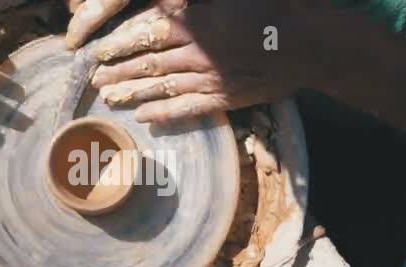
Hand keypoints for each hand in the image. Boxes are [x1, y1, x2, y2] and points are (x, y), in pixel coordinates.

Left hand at [75, 0, 317, 122]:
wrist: (311, 45)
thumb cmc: (274, 6)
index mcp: (198, 20)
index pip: (147, 28)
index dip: (118, 39)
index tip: (97, 46)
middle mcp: (198, 50)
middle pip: (148, 59)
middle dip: (117, 66)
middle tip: (94, 73)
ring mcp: (210, 77)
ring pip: (162, 85)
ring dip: (132, 91)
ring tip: (108, 96)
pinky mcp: (224, 97)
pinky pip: (188, 108)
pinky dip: (165, 113)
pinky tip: (144, 117)